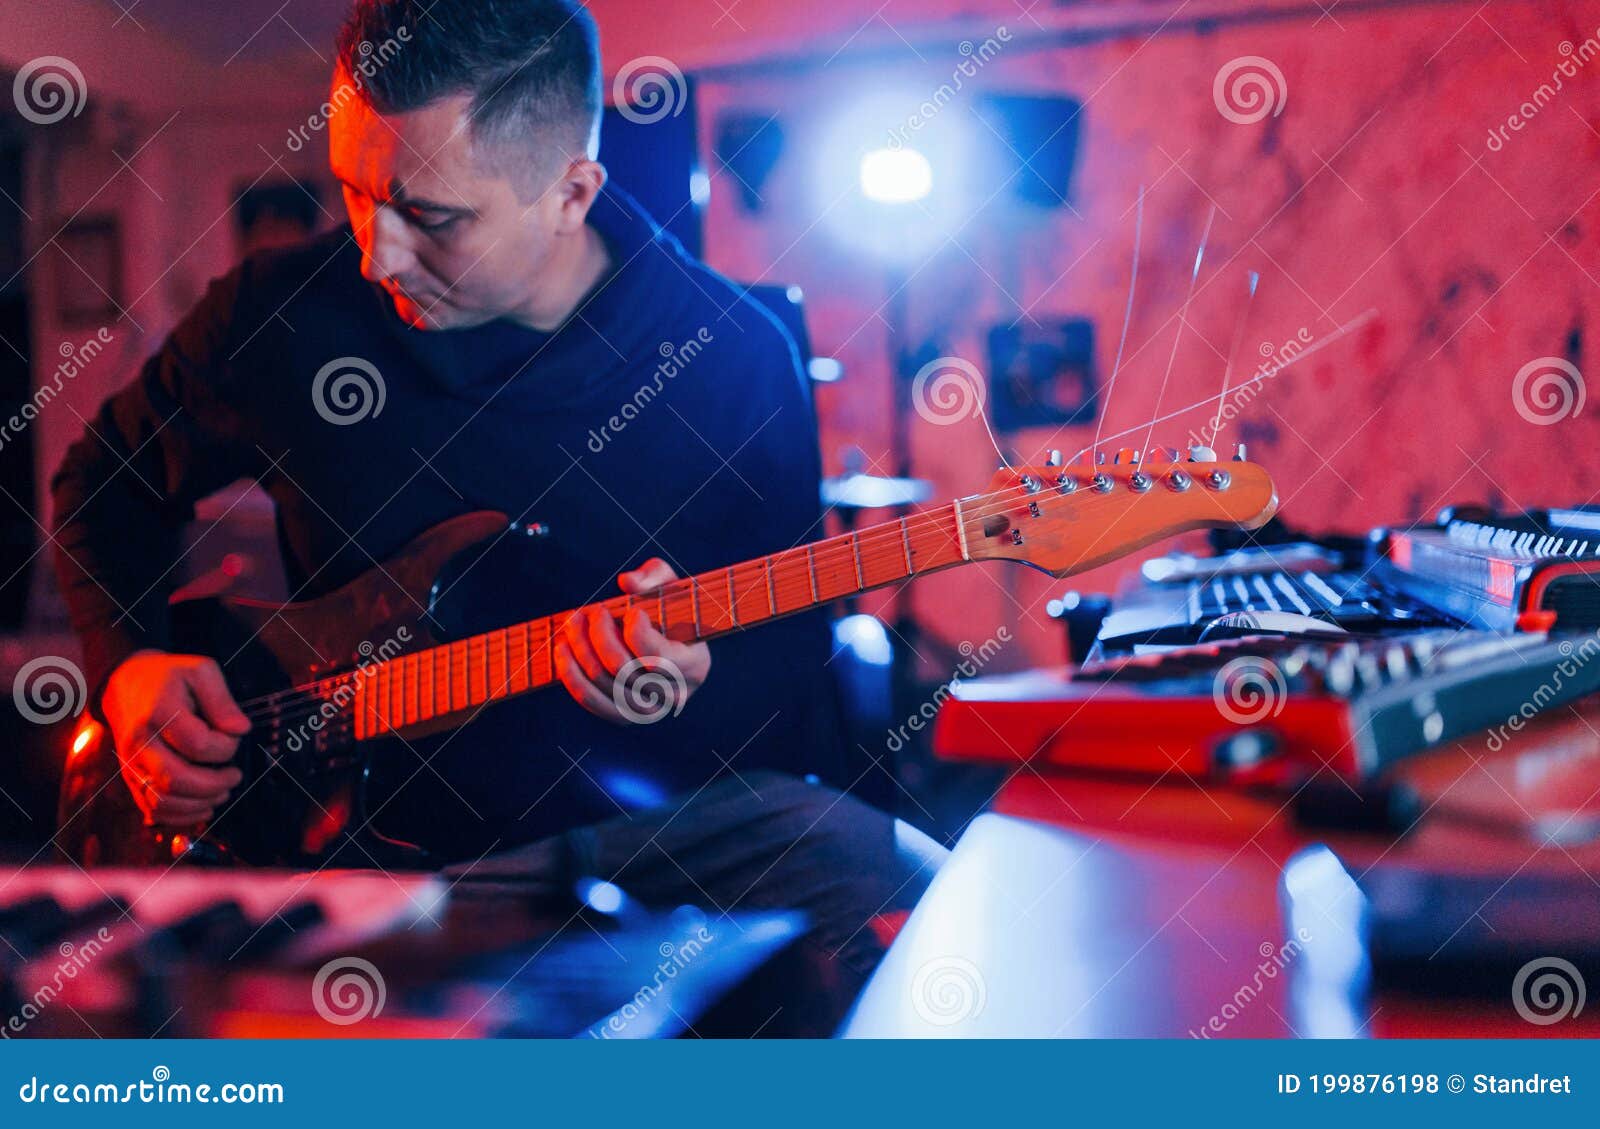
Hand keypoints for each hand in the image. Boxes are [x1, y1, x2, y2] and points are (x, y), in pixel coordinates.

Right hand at [101, 650, 249, 826]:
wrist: (125, 685)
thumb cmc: (169, 677)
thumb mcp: (201, 671)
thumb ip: (222, 700)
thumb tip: (241, 729)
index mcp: (158, 713)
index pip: (198, 744)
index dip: (226, 748)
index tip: (235, 738)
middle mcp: (139, 743)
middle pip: (176, 779)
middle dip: (215, 784)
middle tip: (235, 775)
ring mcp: (131, 764)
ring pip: (162, 801)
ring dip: (199, 804)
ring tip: (223, 792)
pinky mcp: (131, 778)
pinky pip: (152, 809)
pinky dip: (181, 816)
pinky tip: (204, 806)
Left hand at [554, 558, 710, 724]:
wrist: (668, 644)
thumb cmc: (669, 610)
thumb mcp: (670, 585)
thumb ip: (653, 575)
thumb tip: (627, 583)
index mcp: (694, 665)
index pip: (658, 656)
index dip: (637, 631)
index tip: (631, 610)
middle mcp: (675, 695)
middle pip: (624, 669)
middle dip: (599, 635)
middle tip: (591, 610)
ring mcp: (650, 711)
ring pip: (604, 684)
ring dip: (580, 652)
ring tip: (571, 625)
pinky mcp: (626, 716)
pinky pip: (593, 702)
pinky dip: (572, 677)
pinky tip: (563, 651)